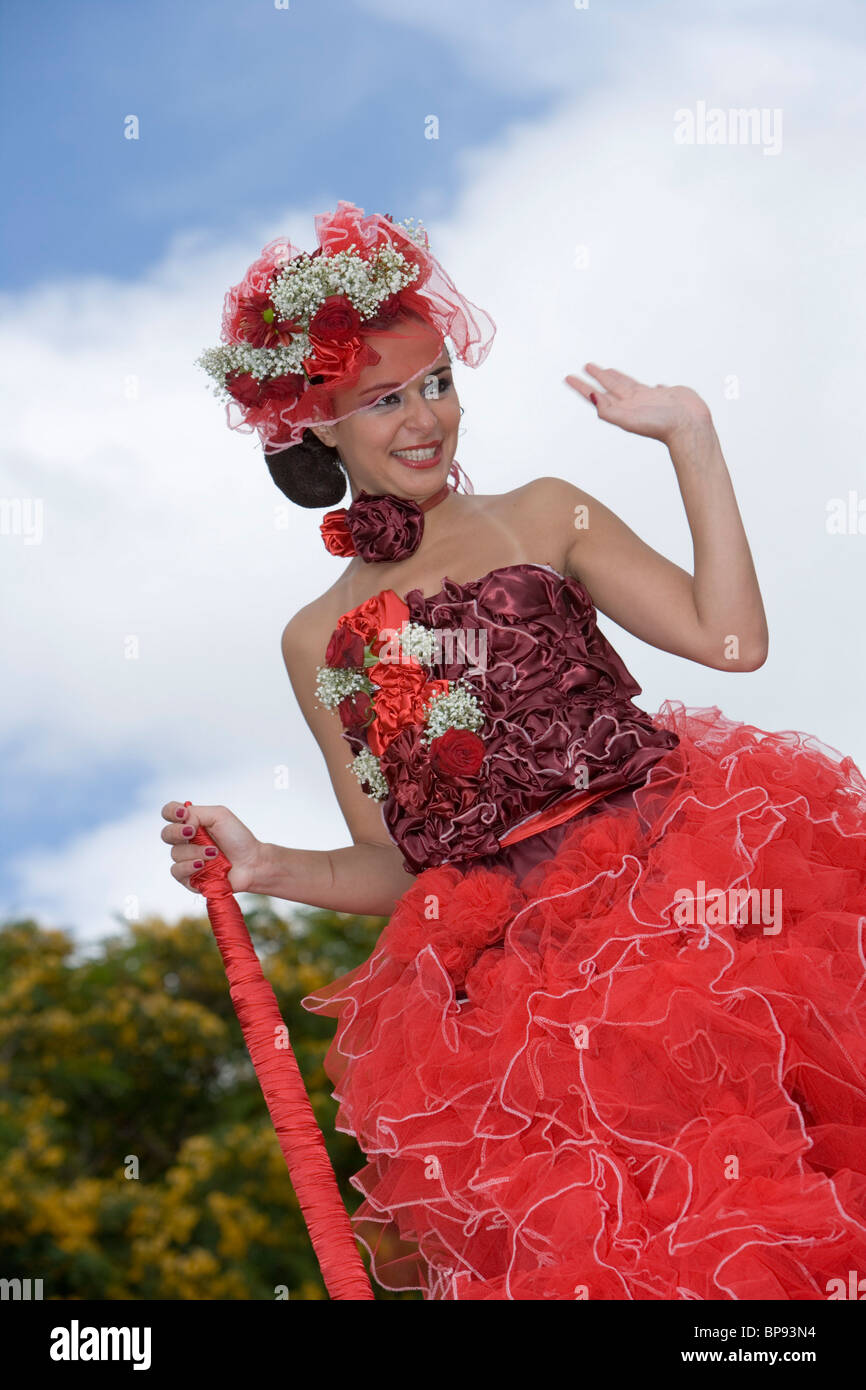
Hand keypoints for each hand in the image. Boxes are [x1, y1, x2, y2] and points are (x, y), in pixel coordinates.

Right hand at [160, 800, 267, 894]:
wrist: (251, 863)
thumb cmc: (238, 838)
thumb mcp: (219, 816)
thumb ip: (197, 813)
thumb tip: (182, 822)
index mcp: (191, 823)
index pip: (169, 813)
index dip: (171, 812)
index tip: (183, 814)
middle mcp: (186, 840)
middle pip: (166, 834)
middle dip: (178, 832)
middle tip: (193, 832)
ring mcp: (186, 859)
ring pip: (175, 853)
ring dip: (195, 851)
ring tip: (215, 853)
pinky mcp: (188, 877)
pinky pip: (177, 871)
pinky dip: (189, 866)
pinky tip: (203, 865)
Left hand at [564, 364, 711, 444]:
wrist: (689, 426)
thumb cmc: (661, 426)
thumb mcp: (629, 419)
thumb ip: (608, 410)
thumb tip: (592, 396)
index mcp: (621, 409)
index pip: (596, 395)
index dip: (582, 386)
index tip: (569, 377)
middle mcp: (633, 404)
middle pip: (610, 387)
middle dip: (598, 377)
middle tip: (587, 366)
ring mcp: (649, 399)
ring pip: (628, 385)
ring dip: (617, 378)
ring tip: (608, 371)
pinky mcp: (666, 395)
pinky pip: (652, 388)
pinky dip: (648, 386)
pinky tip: (651, 385)